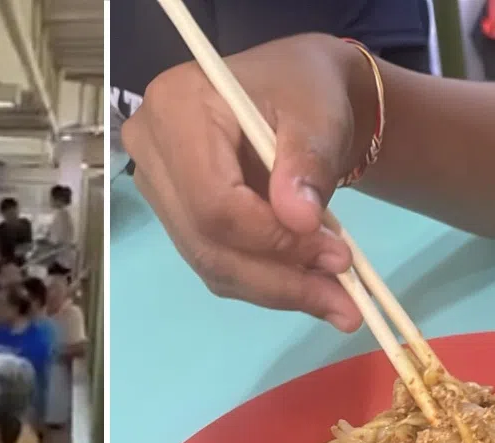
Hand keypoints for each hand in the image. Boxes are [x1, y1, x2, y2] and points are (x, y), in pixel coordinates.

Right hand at [122, 34, 371, 330]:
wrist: (296, 96)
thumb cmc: (305, 89)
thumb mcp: (319, 114)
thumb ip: (308, 163)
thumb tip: (299, 220)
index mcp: (175, 108)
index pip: (213, 199)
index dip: (270, 238)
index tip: (336, 254)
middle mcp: (150, 151)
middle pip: (206, 240)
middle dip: (278, 277)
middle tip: (344, 298)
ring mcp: (158, 189)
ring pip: (210, 262)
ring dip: (276, 290)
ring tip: (339, 300)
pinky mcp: (175, 218)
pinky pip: (215, 265)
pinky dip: (265, 284)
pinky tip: (310, 289)